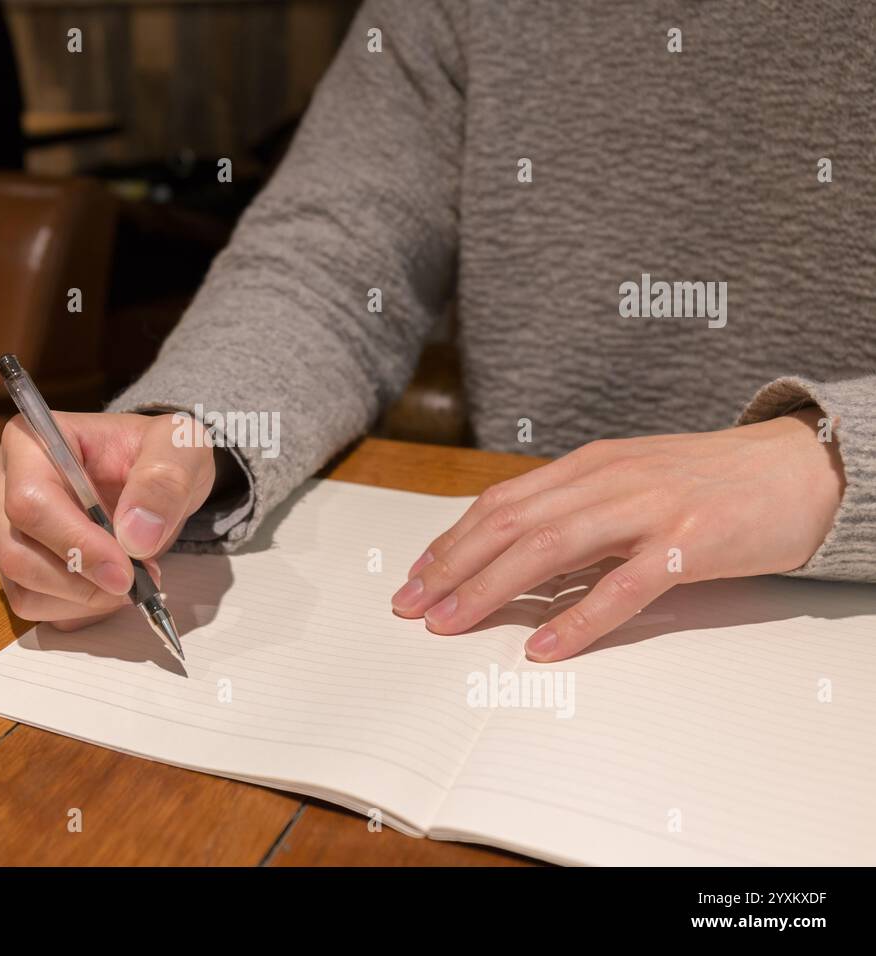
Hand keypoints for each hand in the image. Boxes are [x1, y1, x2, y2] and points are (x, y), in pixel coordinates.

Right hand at [0, 412, 214, 629]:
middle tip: (138, 580)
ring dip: (85, 600)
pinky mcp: (15, 563)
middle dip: (84, 581)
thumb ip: (163, 482)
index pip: (30, 503)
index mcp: (29, 441)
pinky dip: (80, 610)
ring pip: (24, 588)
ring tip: (131, 579)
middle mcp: (1, 483)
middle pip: (18, 554)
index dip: (76, 544)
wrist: (154, 477)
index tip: (126, 570)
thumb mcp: (179, 447)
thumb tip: (135, 537)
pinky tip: (111, 587)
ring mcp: (2, 527)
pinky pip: (36, 606)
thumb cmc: (158, 452)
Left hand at [391, 410, 845, 660]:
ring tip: (450, 624)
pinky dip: (577, 618)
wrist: (798, 466)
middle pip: (509, 524)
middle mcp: (607, 480)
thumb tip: (516, 557)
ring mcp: (647, 509)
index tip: (415, 577)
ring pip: (548, 550)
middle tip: (411, 608)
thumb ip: (577, 511)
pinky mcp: (689, 543)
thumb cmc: (709, 481)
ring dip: (490, 589)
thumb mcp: (630, 482)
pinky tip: (542, 646)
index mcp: (588, 465)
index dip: (451, 541)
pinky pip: (622, 587)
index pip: (501, 503)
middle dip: (451, 567)